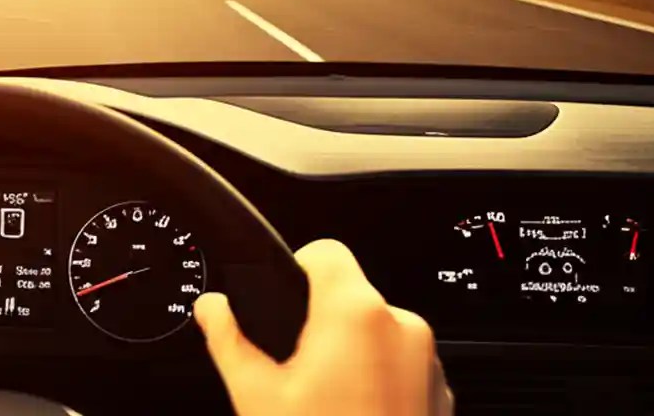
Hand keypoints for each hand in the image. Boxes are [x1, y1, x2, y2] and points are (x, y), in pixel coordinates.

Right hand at [194, 239, 452, 415]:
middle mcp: (402, 328)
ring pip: (375, 334)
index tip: (281, 303)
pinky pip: (400, 367)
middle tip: (293, 373)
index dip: (295, 270)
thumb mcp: (256, 395)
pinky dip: (376, 382)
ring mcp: (429, 363)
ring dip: (349, 356)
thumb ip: (228, 339)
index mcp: (355, 314)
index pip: (325, 252)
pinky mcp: (441, 394)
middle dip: (318, 326)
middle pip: (348, 297)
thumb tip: (211, 308)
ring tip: (324, 405)